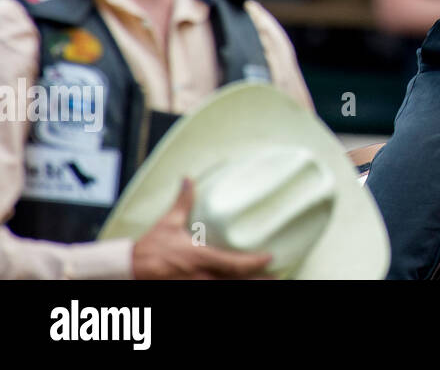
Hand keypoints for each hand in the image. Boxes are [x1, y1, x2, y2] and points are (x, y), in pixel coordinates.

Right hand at [130, 178, 272, 279]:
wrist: (128, 269)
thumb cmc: (151, 247)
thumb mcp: (169, 223)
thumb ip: (183, 202)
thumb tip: (188, 179)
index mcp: (199, 257)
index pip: (233, 263)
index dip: (254, 263)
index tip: (270, 257)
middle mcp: (200, 276)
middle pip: (236, 282)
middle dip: (258, 280)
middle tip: (278, 275)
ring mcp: (195, 287)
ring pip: (227, 289)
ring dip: (247, 286)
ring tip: (267, 281)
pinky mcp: (189, 291)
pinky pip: (215, 293)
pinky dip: (230, 287)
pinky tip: (241, 284)